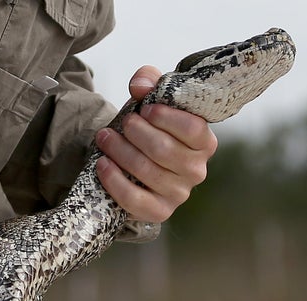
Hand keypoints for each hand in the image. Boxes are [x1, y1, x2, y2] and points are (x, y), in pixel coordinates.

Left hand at [95, 66, 218, 222]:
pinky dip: (114, 181)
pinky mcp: (159, 211)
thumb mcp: (152, 99)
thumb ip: (149, 82)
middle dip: (137, 134)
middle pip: (165, 150)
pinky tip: (102, 164)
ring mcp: (179, 193)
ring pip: (147, 172)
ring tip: (104, 138)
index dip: (167, 118)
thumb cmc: (149, 128)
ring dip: (120, 152)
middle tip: (122, 123)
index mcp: (204, 142)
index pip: (193, 129)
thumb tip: (140, 85)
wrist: (135, 161)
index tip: (144, 109)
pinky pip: (134, 199)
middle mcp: (197, 170)